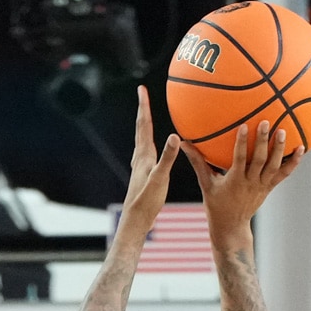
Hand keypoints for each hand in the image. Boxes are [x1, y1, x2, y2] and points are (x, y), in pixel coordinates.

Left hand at [116, 86, 180, 241]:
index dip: (144, 106)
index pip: (144, 125)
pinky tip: (150, 147)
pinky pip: (145, 151)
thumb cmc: (147, 202)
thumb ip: (168, 158)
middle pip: (141, 128)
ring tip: (145, 115)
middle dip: (143, 110)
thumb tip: (174, 136)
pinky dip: (148, 141)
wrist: (136, 221)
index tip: (142, 89)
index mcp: (144, 155)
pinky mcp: (142, 174)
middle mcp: (139, 157)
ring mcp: (140, 166)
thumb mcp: (160, 179)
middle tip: (143, 94)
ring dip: (144, 124)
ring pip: (142, 139)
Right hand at [184, 121, 304, 247]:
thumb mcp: (206, 184)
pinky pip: (284, 174)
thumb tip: (183, 142)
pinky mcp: (269, 187)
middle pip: (259, 161)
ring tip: (283, 130)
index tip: (244, 126)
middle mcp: (250, 183)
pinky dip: (294, 162)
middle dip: (263, 142)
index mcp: (234, 181)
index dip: (241, 144)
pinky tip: (302, 146)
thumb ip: (197, 162)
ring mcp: (262, 186)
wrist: (232, 227)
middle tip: (267, 122)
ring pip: (273, 167)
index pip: (238, 160)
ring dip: (279, 149)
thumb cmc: (216, 204)